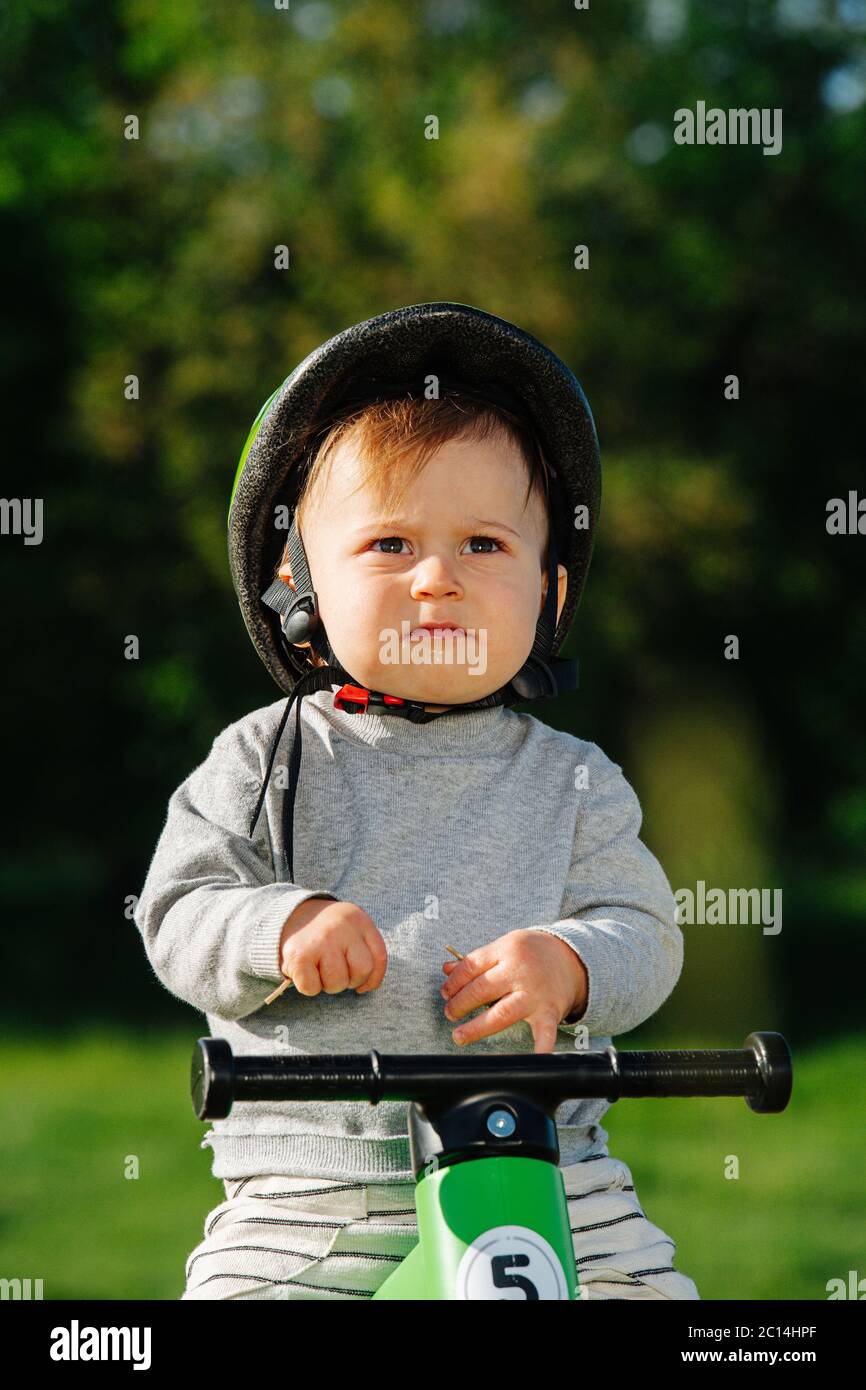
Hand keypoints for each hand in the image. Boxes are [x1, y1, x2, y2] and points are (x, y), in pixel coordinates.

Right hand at [278, 897, 387, 995]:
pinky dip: (309, 986)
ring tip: (320, 967)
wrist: (290, 915)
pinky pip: (312, 988)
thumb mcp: (352, 929)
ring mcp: (320, 941)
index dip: (373, 978)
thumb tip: (366, 987)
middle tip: (335, 969)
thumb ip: (367, 952)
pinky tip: (306, 970)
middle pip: (362, 971)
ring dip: (328, 984)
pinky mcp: (299, 956)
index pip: (379, 957)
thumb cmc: (328, 931)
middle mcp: (341, 927)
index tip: (362, 983)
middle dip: (350, 979)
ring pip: (337, 983)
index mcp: (358, 919)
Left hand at [439, 929, 588, 1054]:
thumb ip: (477, 960)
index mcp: (507, 950)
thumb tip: (446, 969)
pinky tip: (531, 1061)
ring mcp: (535, 993)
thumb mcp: (505, 947)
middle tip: (450, 1013)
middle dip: (460, 1003)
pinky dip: (540, 1049)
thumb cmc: (531, 953)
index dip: (454, 982)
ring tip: (459, 1036)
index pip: (471, 966)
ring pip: (501, 1013)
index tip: (445, 993)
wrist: (572, 958)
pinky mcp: (549, 1012)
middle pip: (482, 989)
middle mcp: (520, 971)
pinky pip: (545, 1033)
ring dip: (477, 1027)